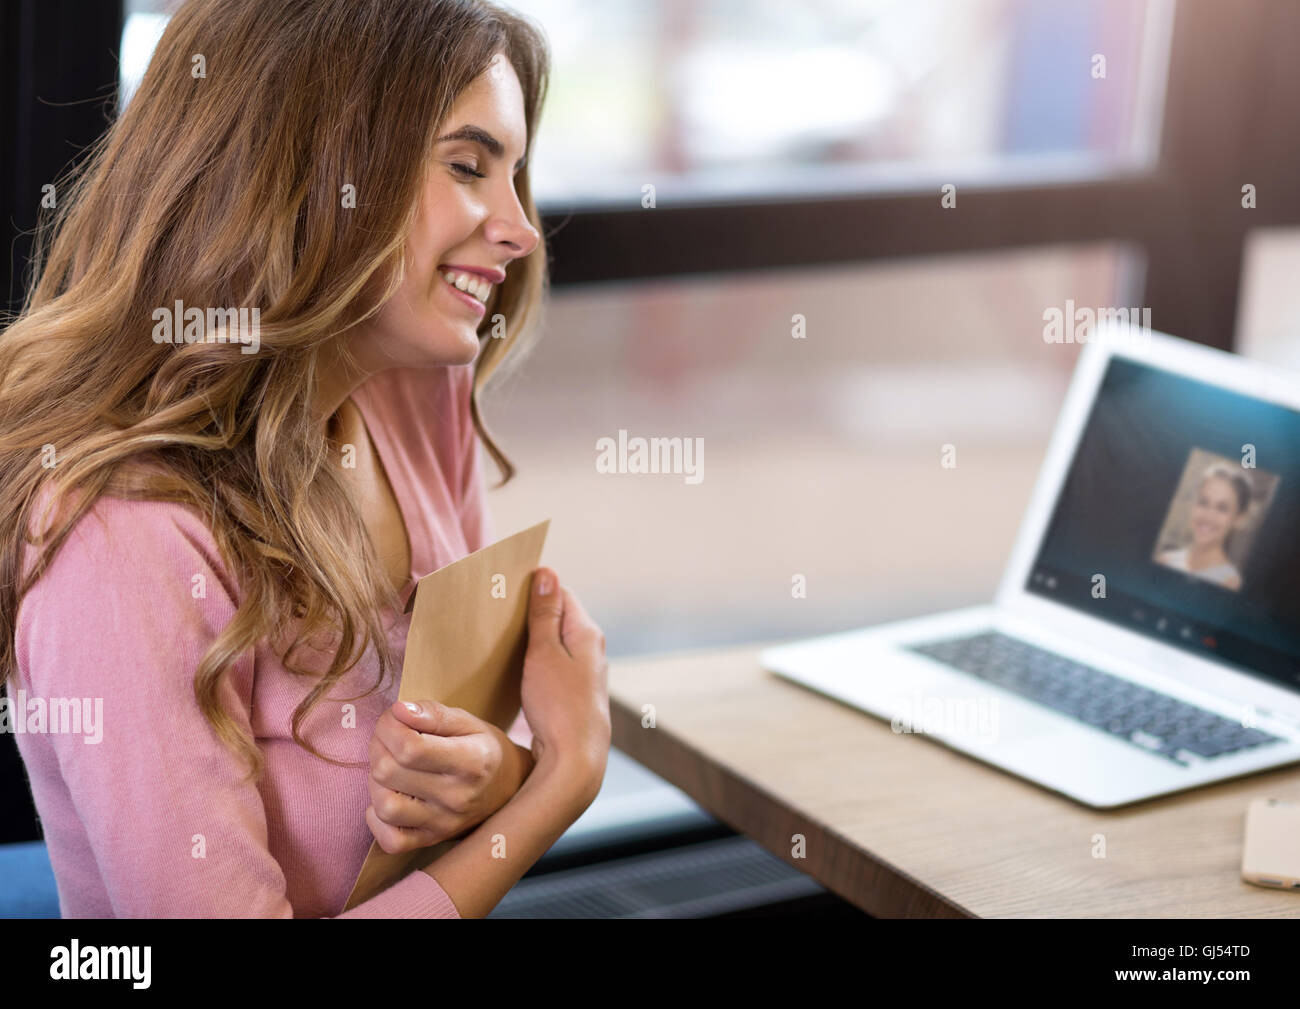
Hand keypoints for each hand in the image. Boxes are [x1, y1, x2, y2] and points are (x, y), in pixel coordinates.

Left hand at [365, 700, 531, 854]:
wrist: (510, 787)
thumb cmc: (484, 748)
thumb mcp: (469, 722)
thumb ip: (434, 714)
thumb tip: (399, 711)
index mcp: (471, 762)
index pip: (411, 747)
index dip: (390, 727)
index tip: (394, 717)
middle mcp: (457, 797)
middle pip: (389, 773)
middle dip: (379, 746)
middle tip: (390, 737)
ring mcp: (444, 824)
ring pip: (385, 807)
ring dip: (377, 781)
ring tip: (390, 766)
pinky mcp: (432, 841)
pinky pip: (390, 841)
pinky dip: (378, 819)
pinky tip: (391, 796)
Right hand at [519, 567, 610, 802]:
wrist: (574, 759)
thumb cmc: (558, 705)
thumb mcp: (545, 653)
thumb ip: (545, 614)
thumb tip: (546, 574)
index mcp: (587, 632)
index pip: (561, 593)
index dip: (535, 588)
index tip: (507, 591)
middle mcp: (592, 649)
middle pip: (559, 617)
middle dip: (531, 614)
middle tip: (498, 616)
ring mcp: (585, 672)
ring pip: (555, 643)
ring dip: (532, 640)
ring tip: (503, 641)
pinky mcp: (575, 693)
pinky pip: (554, 665)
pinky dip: (536, 662)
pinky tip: (518, 670)